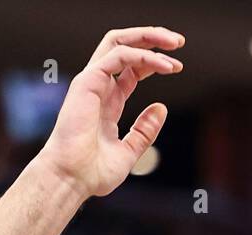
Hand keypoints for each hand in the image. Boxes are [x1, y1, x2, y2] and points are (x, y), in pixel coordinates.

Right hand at [34, 27, 184, 197]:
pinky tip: (164, 66)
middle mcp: (98, 87)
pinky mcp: (87, 83)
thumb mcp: (129, 150)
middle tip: (178, 41)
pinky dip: (143, 56)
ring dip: (148, 38)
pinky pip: (117, 56)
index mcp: (107, 101)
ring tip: (175, 44)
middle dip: (150, 38)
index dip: (153, 61)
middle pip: (123, 47)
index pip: (130, 68)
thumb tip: (161, 108)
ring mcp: (91, 83)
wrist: (73, 179)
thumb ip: (144, 130)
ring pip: (118, 43)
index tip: (177, 66)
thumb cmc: (93, 172)